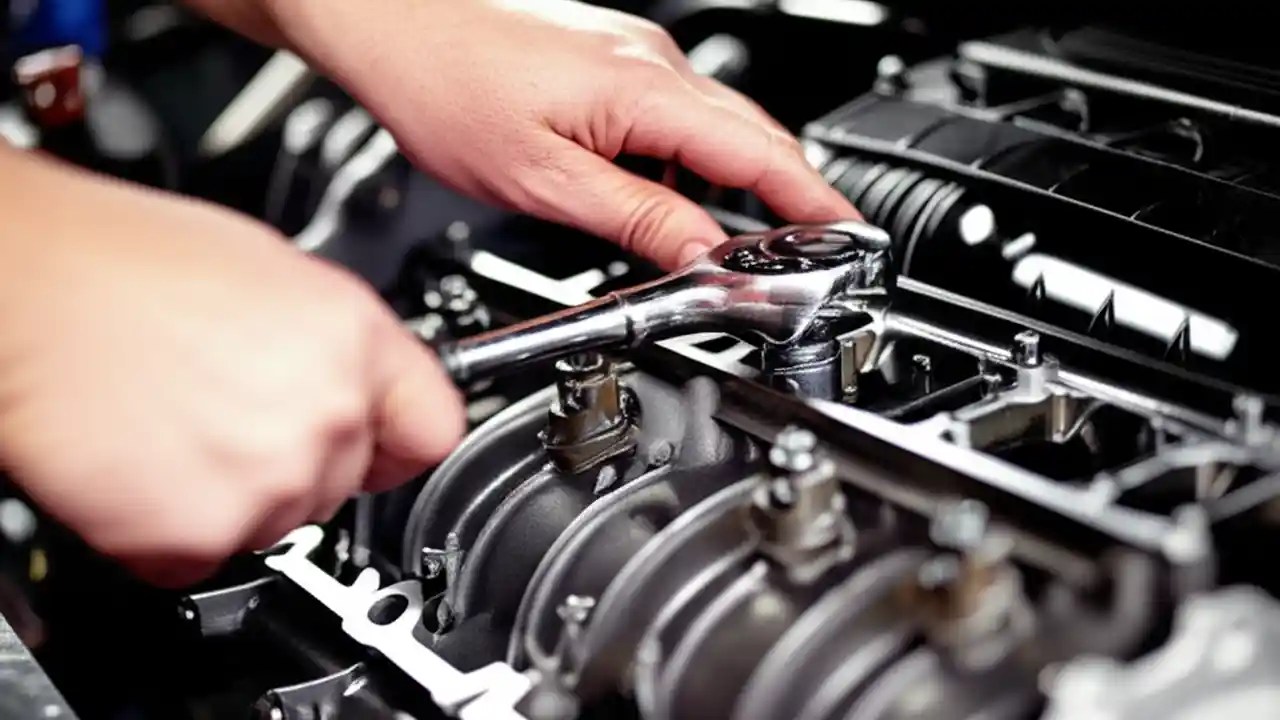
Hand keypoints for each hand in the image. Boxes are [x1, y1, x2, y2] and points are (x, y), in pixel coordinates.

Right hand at [0, 147, 463, 586]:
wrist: (26, 288)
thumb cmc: (120, 264)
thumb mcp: (271, 270)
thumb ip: (334, 342)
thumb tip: (354, 378)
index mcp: (354, 341)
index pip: (434, 430)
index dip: (401, 440)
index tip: (386, 449)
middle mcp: (327, 414)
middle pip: (347, 480)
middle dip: (296, 460)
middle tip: (224, 413)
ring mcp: (269, 482)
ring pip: (278, 521)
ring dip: (231, 494)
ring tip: (171, 425)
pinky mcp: (197, 536)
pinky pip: (203, 556)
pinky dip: (166, 529)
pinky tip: (139, 463)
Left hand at [268, 0, 859, 268]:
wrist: (385, 16)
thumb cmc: (443, 82)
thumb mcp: (545, 180)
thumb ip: (638, 220)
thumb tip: (705, 256)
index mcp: (647, 91)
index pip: (763, 157)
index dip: (815, 205)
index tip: (850, 241)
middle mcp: (654, 62)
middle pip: (754, 138)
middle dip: (794, 199)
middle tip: (816, 254)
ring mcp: (635, 54)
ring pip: (717, 127)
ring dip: (742, 183)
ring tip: (749, 243)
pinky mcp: (610, 58)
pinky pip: (678, 114)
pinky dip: (696, 160)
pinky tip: (680, 196)